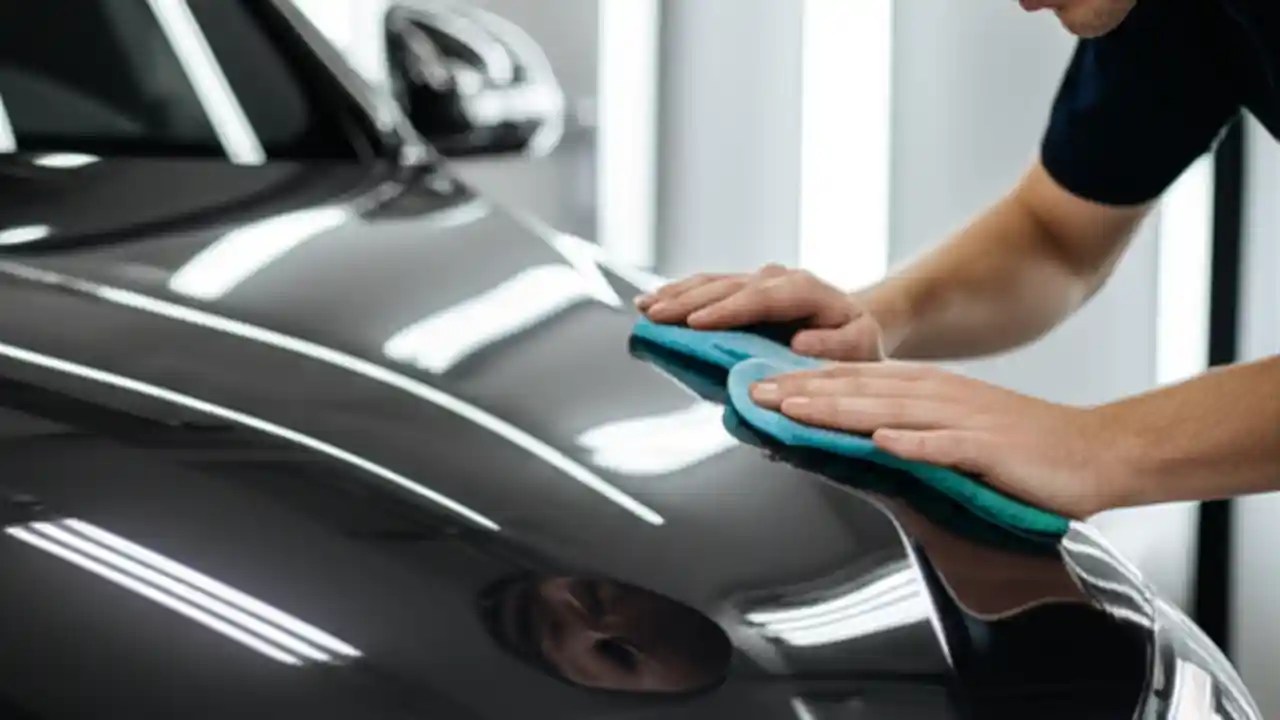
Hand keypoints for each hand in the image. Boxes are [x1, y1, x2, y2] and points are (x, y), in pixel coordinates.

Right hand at [635, 265, 886, 360]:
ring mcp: (756, 280)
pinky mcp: (740, 290)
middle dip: (690, 300)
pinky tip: (650, 301)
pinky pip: (705, 288)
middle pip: (729, 285)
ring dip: (676, 294)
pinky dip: (677, 294)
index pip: (764, 297)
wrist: (853, 329)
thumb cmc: (857, 346)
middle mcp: (779, 278)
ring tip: (644, 308)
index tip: (698, 323)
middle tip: (656, 314)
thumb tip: (801, 344)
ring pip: (711, 282)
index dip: (729, 309)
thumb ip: (838, 347)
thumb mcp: (861, 350)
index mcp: (808, 291)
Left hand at [749, 363, 1121, 518]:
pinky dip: (914, 444)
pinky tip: (881, 443)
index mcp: (926, 389)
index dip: (803, 382)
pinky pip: (947, 446)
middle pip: (860, 391)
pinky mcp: (991, 449)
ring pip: (890, 412)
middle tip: (753, 394)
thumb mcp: (952, 428)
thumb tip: (851, 434)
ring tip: (794, 410)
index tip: (755, 387)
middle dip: (802, 393)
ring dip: (839, 410)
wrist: (1094, 452)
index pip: (854, 380)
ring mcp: (964, 420)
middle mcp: (938, 396)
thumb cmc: (1018, 446)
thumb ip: (903, 426)